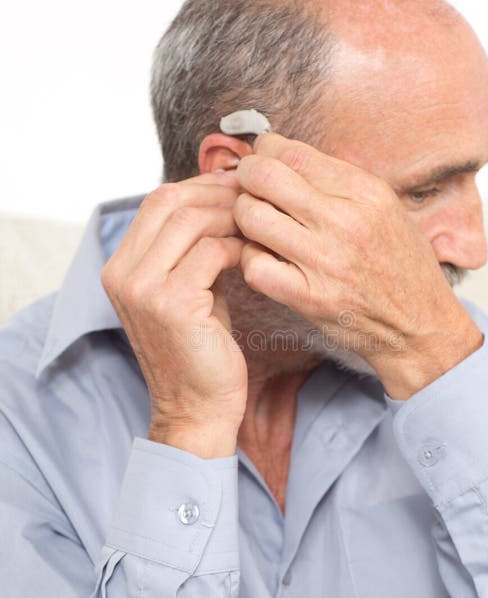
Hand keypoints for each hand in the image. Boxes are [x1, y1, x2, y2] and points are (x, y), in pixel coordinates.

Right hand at [101, 174, 247, 456]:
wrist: (198, 410)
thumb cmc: (201, 349)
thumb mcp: (189, 289)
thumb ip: (193, 249)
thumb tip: (224, 200)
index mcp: (120, 267)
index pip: (156, 202)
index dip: (199, 187)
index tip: (236, 188)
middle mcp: (122, 274)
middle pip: (168, 202)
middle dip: (216, 193)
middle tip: (253, 197)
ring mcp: (142, 289)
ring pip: (190, 221)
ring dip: (230, 216)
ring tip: (257, 224)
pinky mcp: (171, 305)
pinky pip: (210, 252)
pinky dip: (237, 247)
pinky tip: (254, 256)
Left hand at [232, 134, 482, 397]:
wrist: (421, 326)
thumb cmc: (402, 267)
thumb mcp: (387, 210)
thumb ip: (340, 183)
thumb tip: (288, 157)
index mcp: (367, 193)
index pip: (294, 153)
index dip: (266, 151)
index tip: (262, 158)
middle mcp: (346, 222)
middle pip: (266, 177)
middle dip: (246, 177)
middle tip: (247, 187)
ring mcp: (326, 261)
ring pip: (252, 217)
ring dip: (243, 217)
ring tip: (255, 225)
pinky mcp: (310, 298)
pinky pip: (255, 266)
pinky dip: (250, 259)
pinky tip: (264, 259)